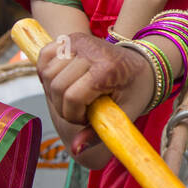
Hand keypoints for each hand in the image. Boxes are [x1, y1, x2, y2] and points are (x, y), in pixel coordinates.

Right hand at [37, 30, 155, 135]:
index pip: (73, 96)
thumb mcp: (124, 115)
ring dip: (55, 92)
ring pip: (47, 72)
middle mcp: (91, 50)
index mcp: (107, 68)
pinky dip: (47, 73)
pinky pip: (44, 56)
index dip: (75, 115)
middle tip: (81, 111)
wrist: (143, 64)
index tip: (87, 119)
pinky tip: (63, 82)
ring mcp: (79, 40)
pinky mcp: (70, 37)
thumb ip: (98, 134)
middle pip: (57, 86)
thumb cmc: (134, 92)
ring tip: (74, 97)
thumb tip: (75, 150)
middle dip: (64, 107)